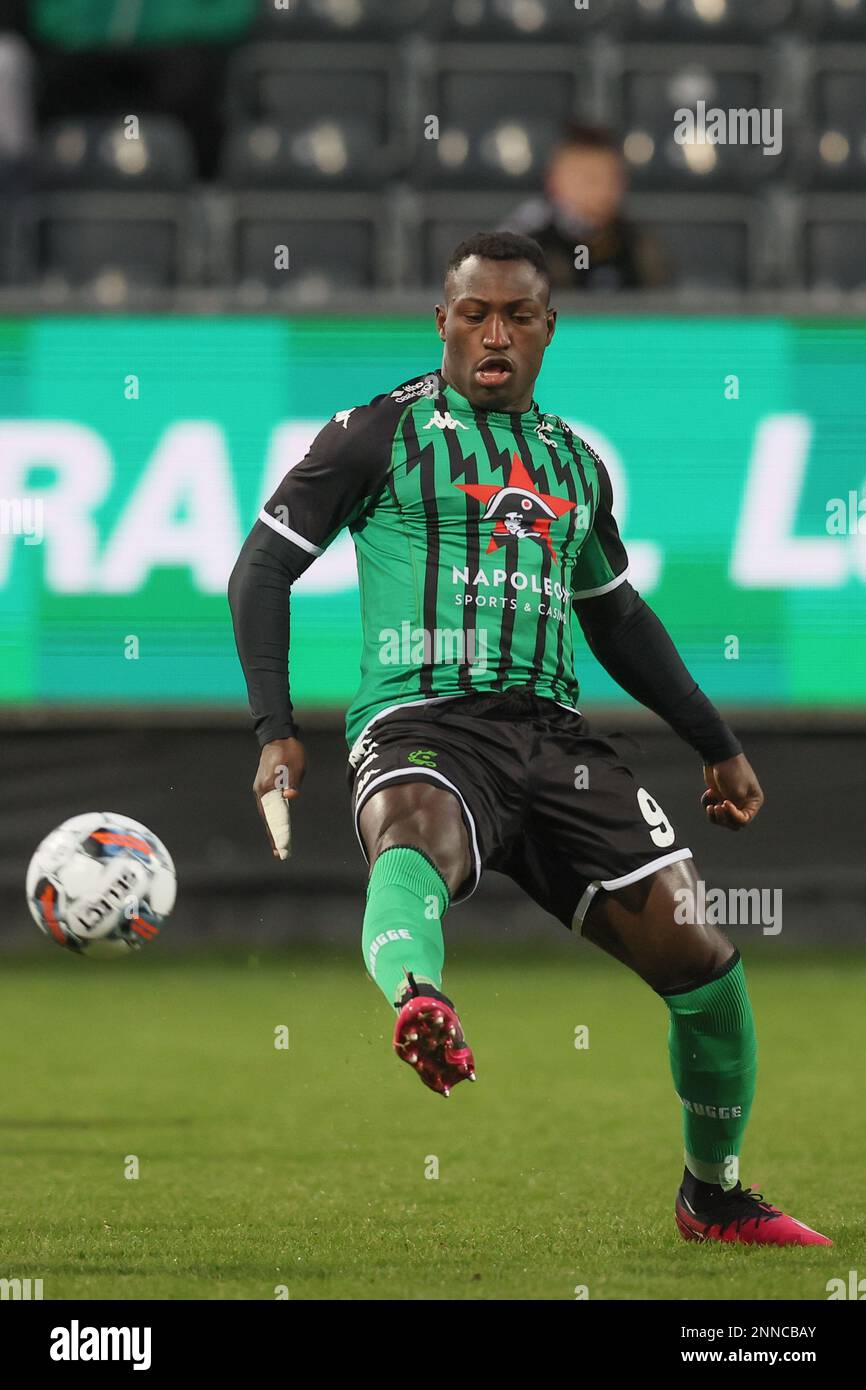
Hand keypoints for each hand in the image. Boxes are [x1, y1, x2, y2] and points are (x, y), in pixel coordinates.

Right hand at [253, 737, 305, 858]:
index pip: (272, 815)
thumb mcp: (295, 764)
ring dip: (272, 828)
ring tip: (277, 844)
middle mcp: (261, 790)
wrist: (277, 736)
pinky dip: (271, 818)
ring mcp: (261, 788)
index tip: (279, 846)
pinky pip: (267, 806)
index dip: (276, 832)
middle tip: (278, 853)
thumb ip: (293, 781)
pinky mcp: (264, 786)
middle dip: (273, 836)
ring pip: (266, 813)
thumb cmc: (289, 750)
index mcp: (268, 786)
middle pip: (267, 818)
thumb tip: (291, 796)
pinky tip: (275, 825)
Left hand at [701, 753, 763, 831]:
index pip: (744, 820)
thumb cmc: (732, 772)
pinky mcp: (719, 796)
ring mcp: (731, 800)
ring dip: (714, 815)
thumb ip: (736, 809)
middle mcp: (744, 803)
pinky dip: (708, 803)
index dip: (733, 815)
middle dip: (723, 818)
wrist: (719, 755)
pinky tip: (708, 793)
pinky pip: (712, 809)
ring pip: (721, 818)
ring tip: (710, 805)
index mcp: (753, 802)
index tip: (725, 803)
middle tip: (716, 807)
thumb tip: (732, 818)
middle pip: (733, 823)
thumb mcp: (736, 792)